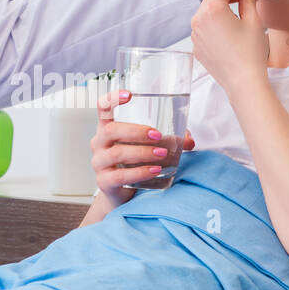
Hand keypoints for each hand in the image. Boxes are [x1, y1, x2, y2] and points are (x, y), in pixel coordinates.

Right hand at [91, 89, 195, 208]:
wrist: (122, 194)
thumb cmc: (134, 164)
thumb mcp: (147, 148)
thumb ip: (167, 141)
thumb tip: (189, 140)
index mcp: (107, 128)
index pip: (103, 107)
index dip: (112, 98)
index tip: (130, 95)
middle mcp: (99, 143)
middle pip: (111, 130)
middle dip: (136, 131)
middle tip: (158, 136)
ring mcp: (99, 163)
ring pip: (116, 153)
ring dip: (142, 152)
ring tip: (163, 155)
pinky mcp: (104, 182)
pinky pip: (120, 176)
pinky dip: (139, 172)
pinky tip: (154, 171)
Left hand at [190, 0, 268, 97]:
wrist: (243, 81)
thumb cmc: (250, 53)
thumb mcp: (253, 21)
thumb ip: (249, 0)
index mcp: (212, 10)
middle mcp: (199, 20)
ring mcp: (195, 35)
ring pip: (205, 12)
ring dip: (219, 7)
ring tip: (237, 11)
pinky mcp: (197, 47)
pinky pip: (203, 28)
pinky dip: (214, 23)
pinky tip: (228, 29)